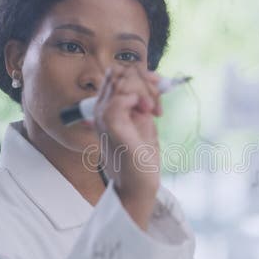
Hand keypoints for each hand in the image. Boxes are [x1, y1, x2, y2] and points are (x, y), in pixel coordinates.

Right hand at [93, 66, 162, 228]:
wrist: (139, 186)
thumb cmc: (141, 159)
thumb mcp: (144, 123)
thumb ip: (142, 101)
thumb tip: (151, 79)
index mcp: (106, 109)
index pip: (118, 74)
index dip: (141, 76)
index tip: (158, 91)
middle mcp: (100, 110)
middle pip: (119, 72)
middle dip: (145, 80)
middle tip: (157, 102)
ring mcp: (103, 117)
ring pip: (121, 79)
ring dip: (145, 89)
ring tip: (154, 110)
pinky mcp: (112, 126)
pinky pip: (121, 97)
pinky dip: (140, 98)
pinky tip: (148, 113)